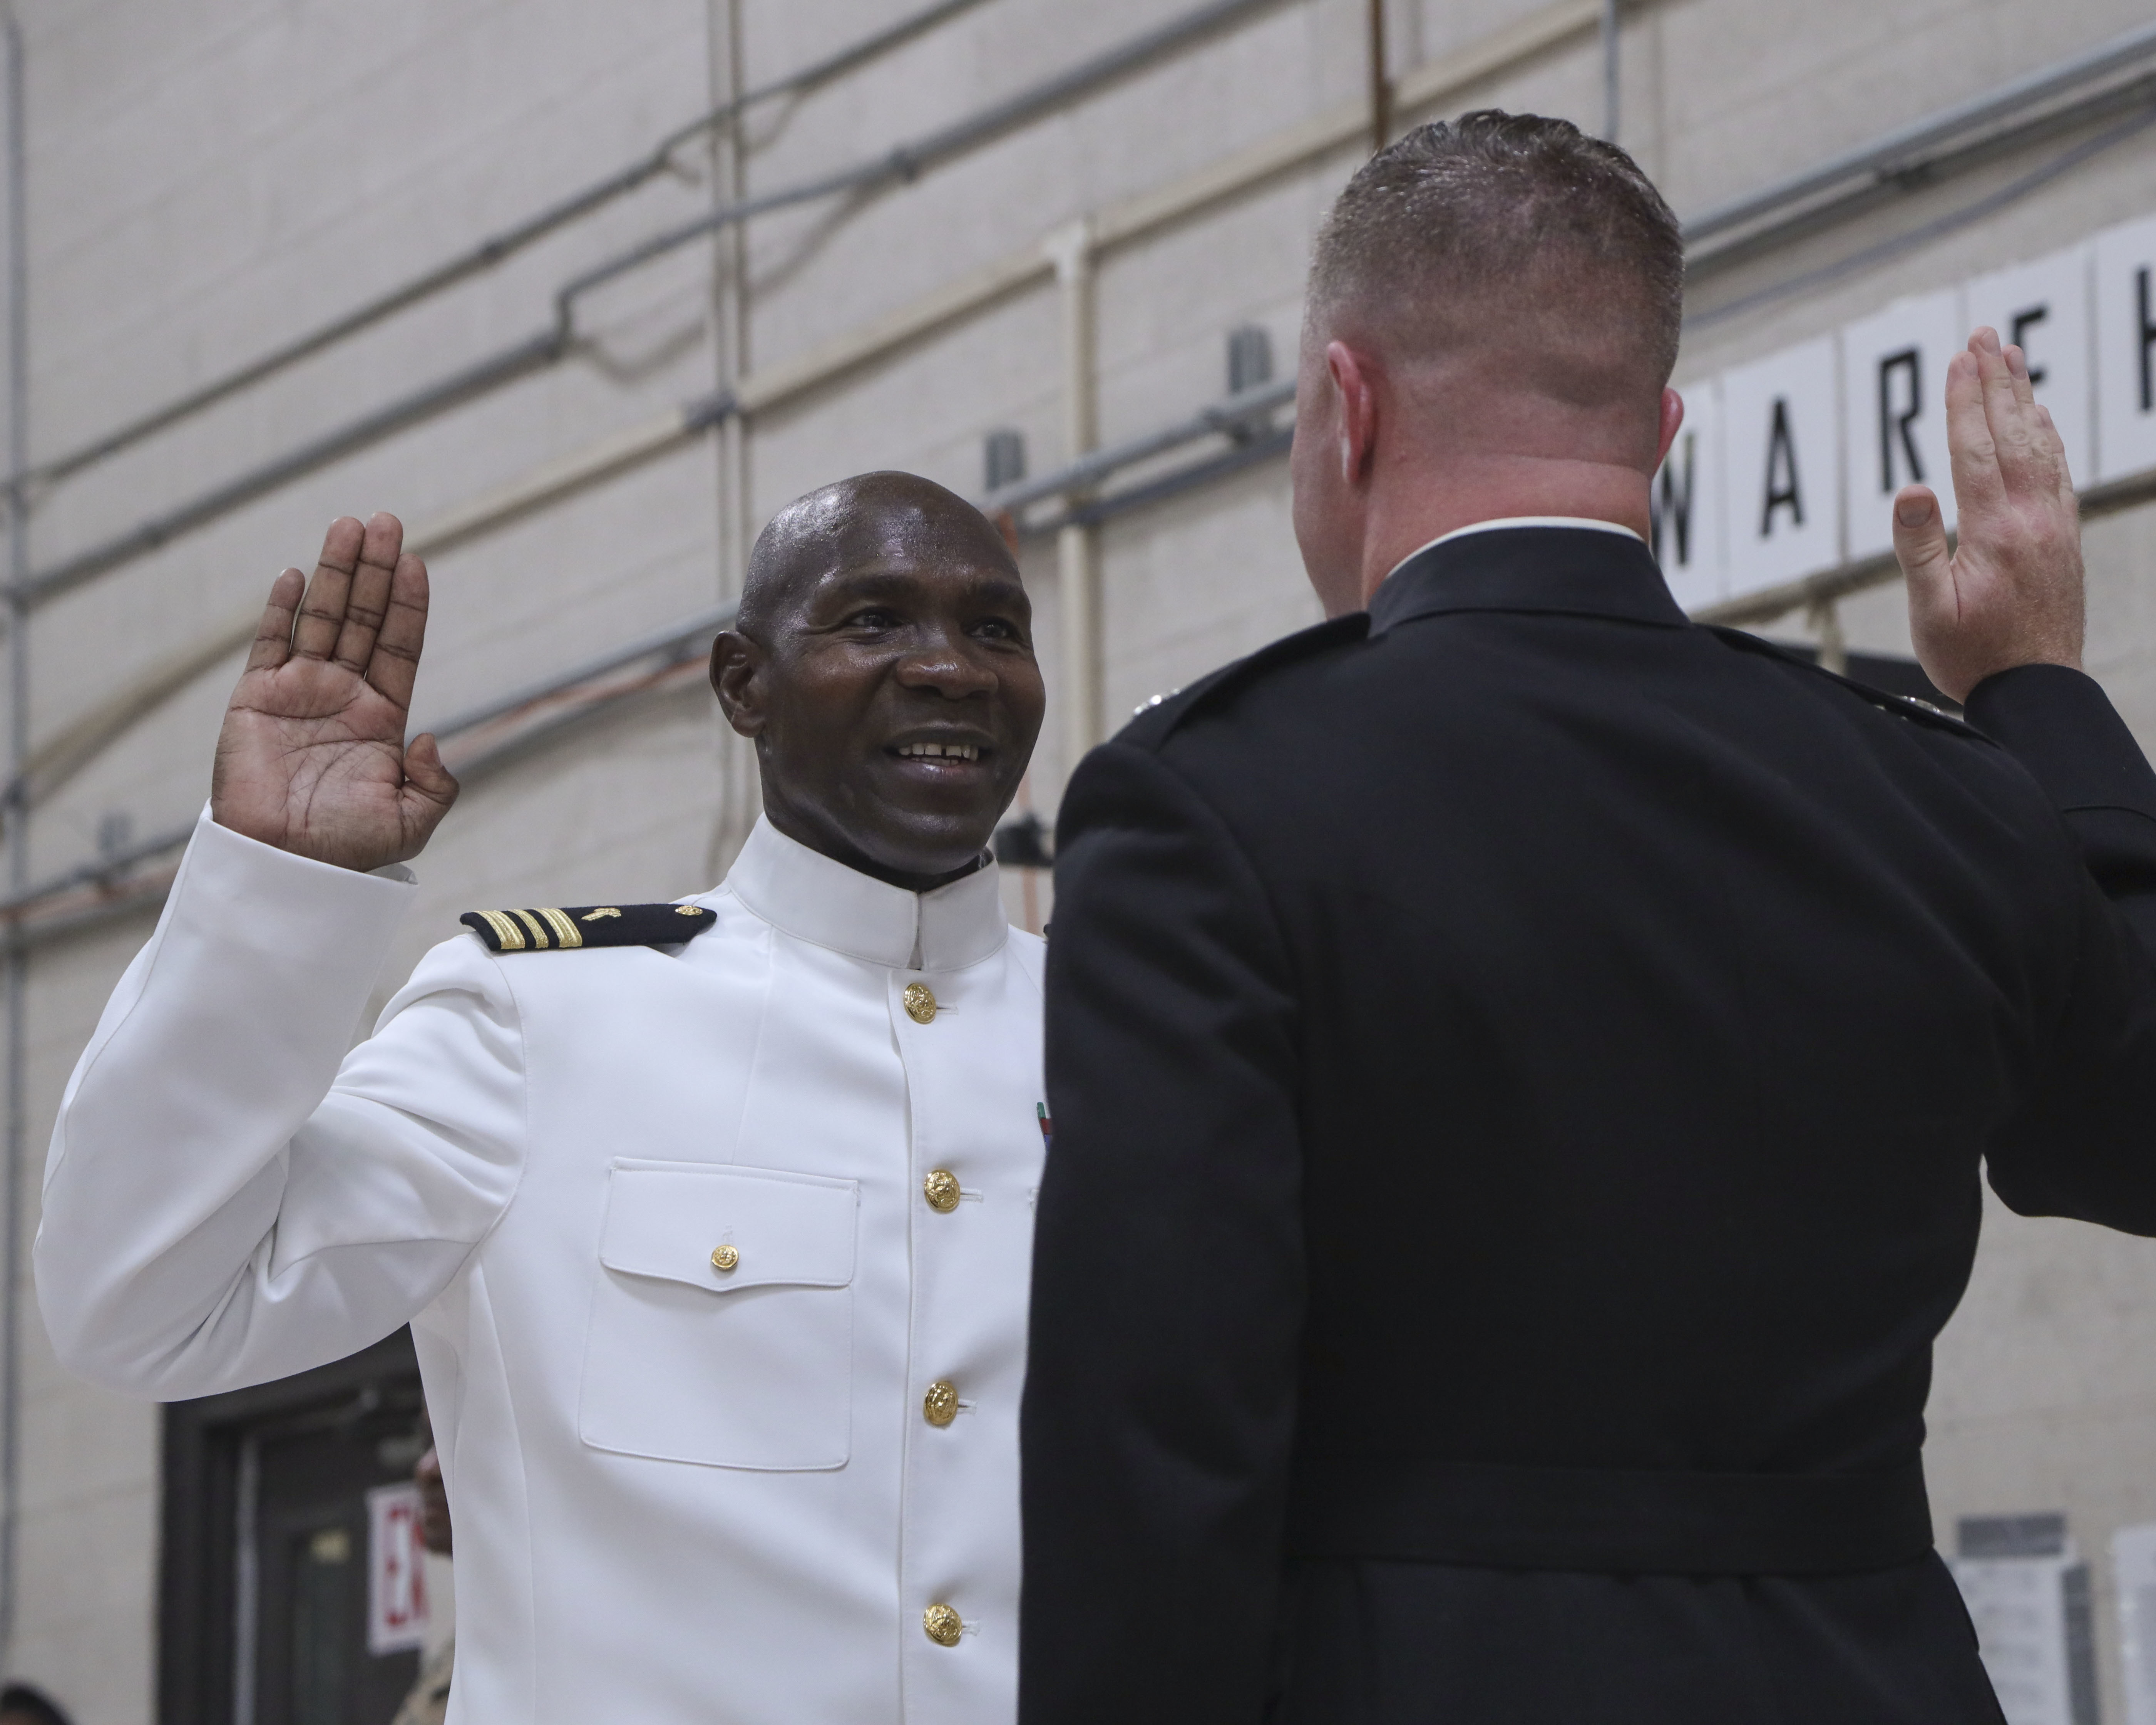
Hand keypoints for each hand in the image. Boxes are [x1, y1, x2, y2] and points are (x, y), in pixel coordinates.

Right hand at [211, 513, 457, 871]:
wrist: (287, 866)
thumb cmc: (346, 849)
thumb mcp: (412, 821)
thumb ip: (436, 783)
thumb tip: (430, 739)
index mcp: (383, 718)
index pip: (400, 646)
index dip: (407, 604)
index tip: (416, 561)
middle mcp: (343, 696)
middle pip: (364, 619)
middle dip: (374, 571)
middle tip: (387, 522)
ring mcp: (300, 692)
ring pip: (322, 619)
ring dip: (336, 573)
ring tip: (350, 526)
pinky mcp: (257, 698)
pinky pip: (272, 644)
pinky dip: (283, 609)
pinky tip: (298, 574)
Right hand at [1894, 327, 2082, 703]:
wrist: (2037, 692)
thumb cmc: (1974, 658)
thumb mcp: (1931, 612)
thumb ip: (1918, 548)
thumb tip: (1909, 490)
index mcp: (1996, 532)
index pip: (1976, 450)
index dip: (1965, 401)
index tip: (1959, 358)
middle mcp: (2034, 519)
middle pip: (2013, 435)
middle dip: (1997, 382)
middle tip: (1986, 335)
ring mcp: (2055, 526)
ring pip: (2040, 446)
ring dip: (2023, 400)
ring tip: (2012, 360)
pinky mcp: (2063, 537)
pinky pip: (2058, 471)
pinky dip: (2047, 436)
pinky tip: (2040, 419)